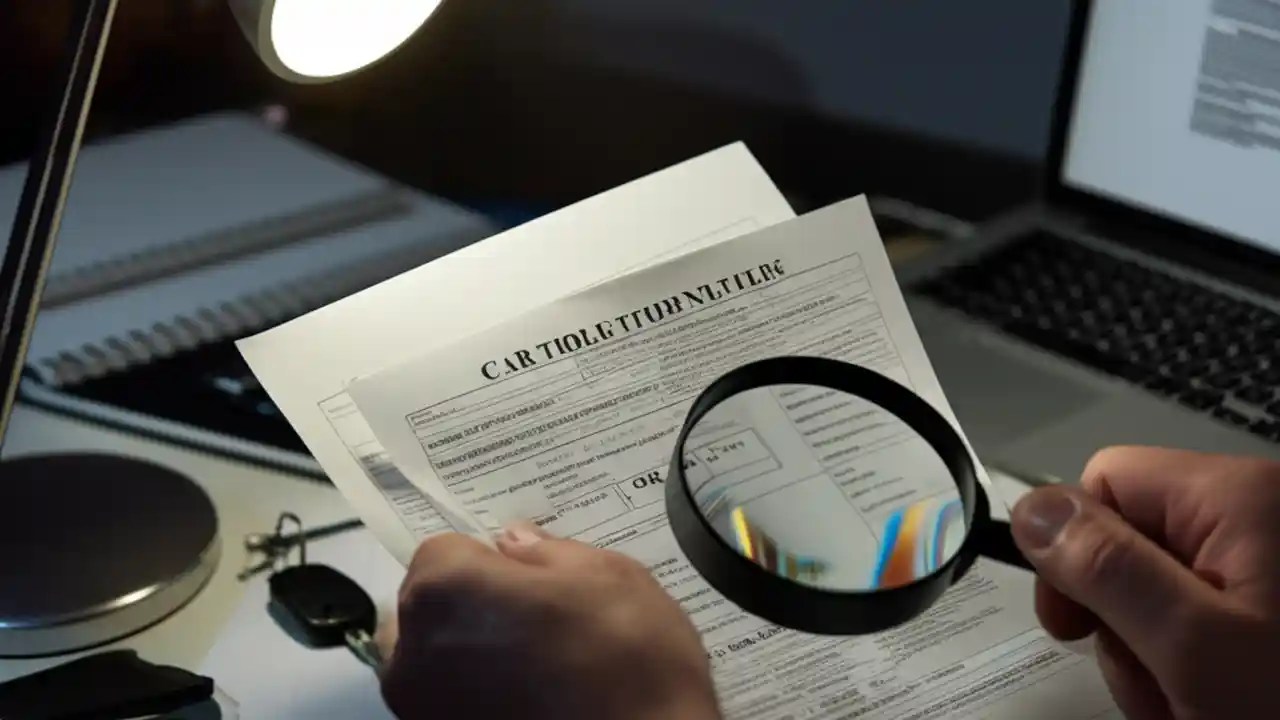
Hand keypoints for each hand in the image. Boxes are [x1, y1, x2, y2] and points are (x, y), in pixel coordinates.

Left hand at [380, 524, 720, 719]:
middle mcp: (414, 650)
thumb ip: (548, 554)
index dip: (490, 561)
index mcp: (446, 589)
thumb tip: (515, 544)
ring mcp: (422, 707)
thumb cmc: (629, 657)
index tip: (531, 581)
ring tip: (536, 667)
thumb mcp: (607, 576)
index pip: (445, 552)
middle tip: (539, 623)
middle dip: (472, 606)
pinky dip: (477, 697)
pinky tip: (529, 700)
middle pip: (429, 608)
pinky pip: (449, 702)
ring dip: (470, 655)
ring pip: (433, 660)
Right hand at [1010, 447, 1279, 719]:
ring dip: (1155, 661)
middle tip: (1163, 687)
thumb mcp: (1195, 648)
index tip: (1072, 626)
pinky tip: (1216, 705)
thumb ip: (1108, 570)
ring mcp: (1268, 567)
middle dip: (1123, 626)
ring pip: (1155, 596)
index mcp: (1240, 497)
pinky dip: (1191, 671)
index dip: (1072, 553)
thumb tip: (1034, 511)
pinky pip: (1197, 622)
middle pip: (1127, 544)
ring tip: (1196, 707)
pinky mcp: (1271, 610)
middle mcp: (1257, 517)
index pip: (1104, 483)